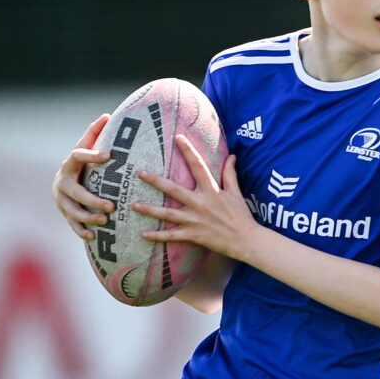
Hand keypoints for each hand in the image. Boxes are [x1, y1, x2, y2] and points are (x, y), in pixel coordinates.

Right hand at [52, 114, 112, 239]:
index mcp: (69, 164)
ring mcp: (62, 201)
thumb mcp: (87, 148)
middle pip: (75, 192)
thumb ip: (95, 134)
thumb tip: (107, 114)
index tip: (110, 155)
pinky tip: (94, 236)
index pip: (77, 155)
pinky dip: (81, 230)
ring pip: (72, 211)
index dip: (92, 154)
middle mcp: (62, 183)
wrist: (65, 183)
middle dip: (92, 199)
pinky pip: (72, 225)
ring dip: (88, 217)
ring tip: (105, 220)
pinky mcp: (65, 214)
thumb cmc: (84, 164)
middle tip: (112, 205)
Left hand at [132, 135, 256, 261]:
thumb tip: (232, 156)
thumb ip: (231, 174)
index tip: (178, 138)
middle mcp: (200, 203)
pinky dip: (157, 236)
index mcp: (211, 191)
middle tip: (140, 173)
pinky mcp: (193, 235)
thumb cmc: (241, 215)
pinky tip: (143, 234)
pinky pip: (172, 235)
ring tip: (133, 204)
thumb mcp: (236, 192)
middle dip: (156, 181)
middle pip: (174, 189)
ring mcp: (195, 220)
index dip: (188, 151)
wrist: (246, 240)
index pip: (198, 166)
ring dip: (149, 209)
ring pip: (168, 213)